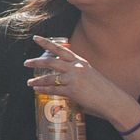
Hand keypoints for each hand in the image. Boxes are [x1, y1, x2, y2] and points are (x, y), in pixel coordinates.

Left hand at [25, 35, 139, 121]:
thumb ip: (77, 72)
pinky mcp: (72, 91)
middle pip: (51, 61)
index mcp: (80, 61)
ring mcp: (73, 79)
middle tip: (26, 63)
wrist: (114, 101)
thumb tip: (65, 75)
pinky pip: (54, 89)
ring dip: (37, 80)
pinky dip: (43, 89)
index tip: (36, 38)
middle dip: (36, 61)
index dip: (47, 43)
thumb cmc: (104, 89)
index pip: (60, 49)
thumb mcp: (90, 74)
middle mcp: (76, 67)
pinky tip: (37, 90)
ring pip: (50, 77)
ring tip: (30, 82)